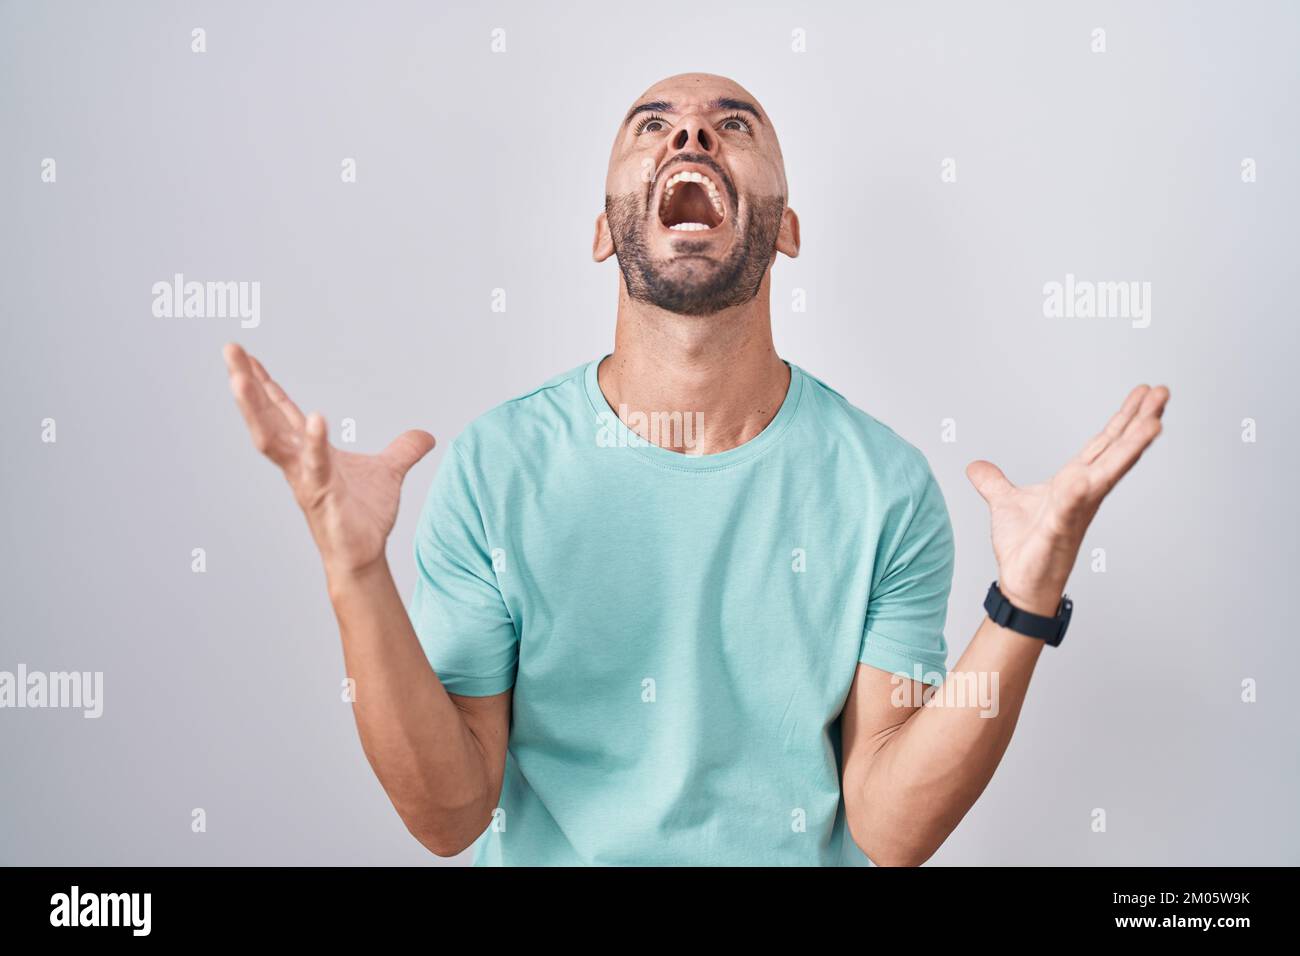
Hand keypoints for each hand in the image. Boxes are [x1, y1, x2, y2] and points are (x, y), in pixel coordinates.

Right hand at [222, 343, 434, 578]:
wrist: (364, 554)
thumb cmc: (363, 516)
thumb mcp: (389, 472)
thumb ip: (403, 451)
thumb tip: (425, 436)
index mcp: (307, 450)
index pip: (281, 410)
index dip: (263, 383)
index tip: (243, 355)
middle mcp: (297, 461)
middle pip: (264, 416)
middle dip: (245, 384)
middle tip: (229, 350)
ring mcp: (305, 478)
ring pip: (271, 439)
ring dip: (254, 408)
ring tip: (240, 378)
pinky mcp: (322, 495)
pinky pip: (315, 466)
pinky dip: (315, 443)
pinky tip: (317, 419)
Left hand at [966, 384, 1169, 615]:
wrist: (1021, 584)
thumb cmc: (1026, 547)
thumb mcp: (1004, 504)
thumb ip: (994, 483)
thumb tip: (977, 467)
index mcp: (1075, 482)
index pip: (1103, 443)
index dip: (1123, 418)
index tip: (1144, 393)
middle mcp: (1083, 493)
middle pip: (1116, 450)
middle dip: (1140, 421)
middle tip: (1163, 392)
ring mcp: (1075, 511)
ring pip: (1107, 473)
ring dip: (1130, 448)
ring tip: (1153, 421)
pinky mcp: (1058, 531)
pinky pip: (1068, 507)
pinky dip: (1075, 491)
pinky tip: (1081, 476)